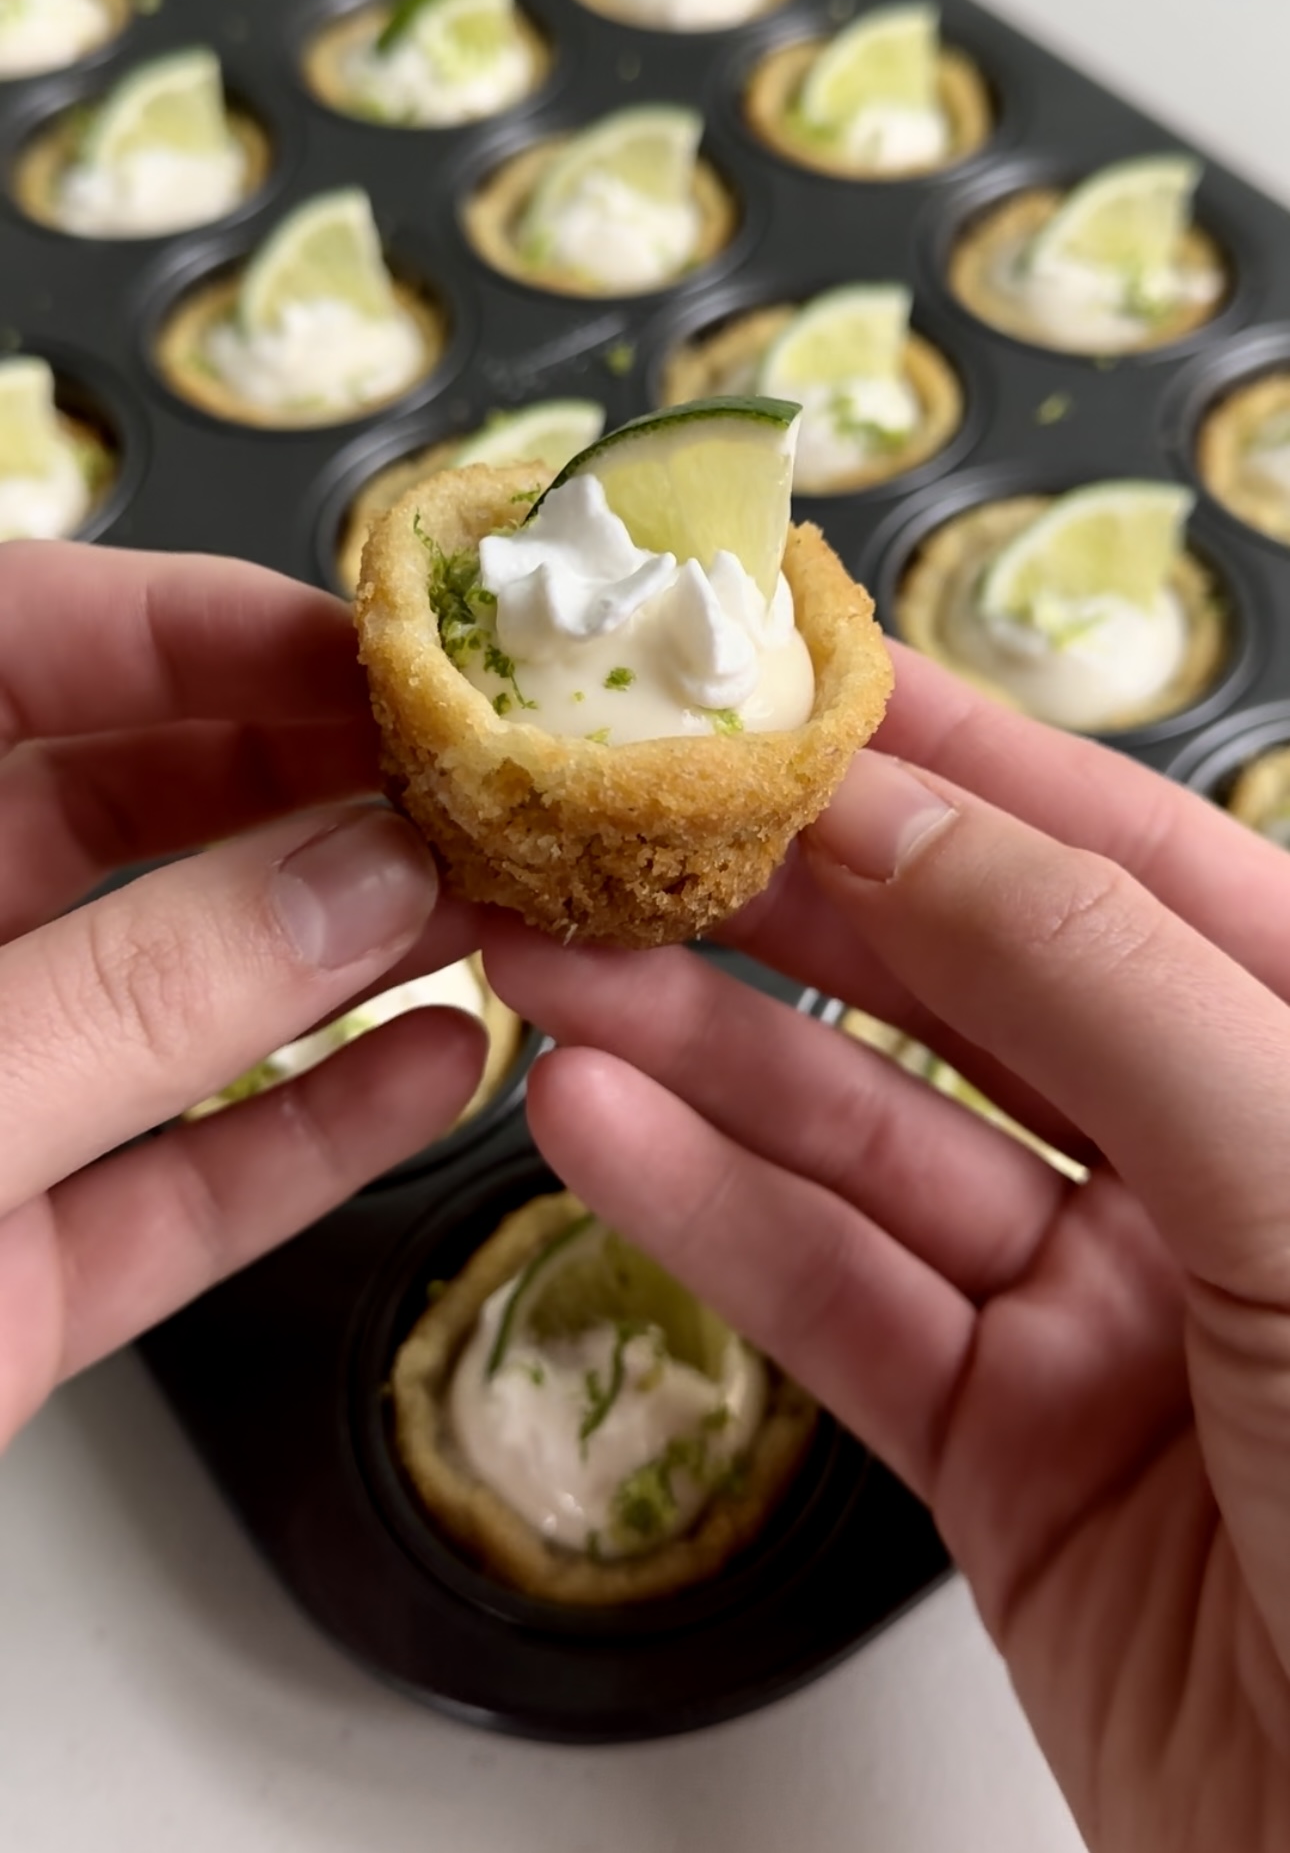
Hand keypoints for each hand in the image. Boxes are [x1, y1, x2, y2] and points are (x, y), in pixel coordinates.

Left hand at [0, 541, 484, 1453]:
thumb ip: (136, 998)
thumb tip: (359, 874)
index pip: (12, 648)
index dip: (195, 624)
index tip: (368, 646)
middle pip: (115, 806)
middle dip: (305, 782)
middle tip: (468, 774)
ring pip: (166, 996)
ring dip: (337, 951)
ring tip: (496, 903)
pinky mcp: (3, 1273)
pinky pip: (174, 1184)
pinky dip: (308, 1136)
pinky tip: (436, 1070)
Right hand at [484, 644, 1289, 1852]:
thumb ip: (1109, 979)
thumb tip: (920, 821)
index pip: (1116, 855)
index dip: (949, 758)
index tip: (789, 679)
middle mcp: (1214, 1160)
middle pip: (965, 982)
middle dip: (782, 897)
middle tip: (614, 822)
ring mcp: (1111, 1309)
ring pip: (872, 1141)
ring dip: (703, 1048)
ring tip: (548, 961)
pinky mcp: (1012, 1456)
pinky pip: (840, 1306)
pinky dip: (709, 1218)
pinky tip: (598, 1131)